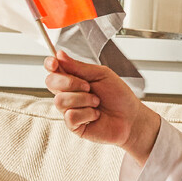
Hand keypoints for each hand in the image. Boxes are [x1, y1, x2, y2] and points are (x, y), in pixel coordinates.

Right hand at [44, 52, 160, 163]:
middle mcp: (68, 94)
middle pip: (51, 82)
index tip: (54, 63)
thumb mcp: (102, 75)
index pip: (53, 70)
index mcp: (74, 79)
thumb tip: (60, 55)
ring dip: (83, 99)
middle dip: (70, 82)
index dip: (50, 64)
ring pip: (60, 100)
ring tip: (97, 102)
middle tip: (89, 87)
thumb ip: (79, 67)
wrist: (131, 118)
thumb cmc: (119, 96)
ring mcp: (69, 109)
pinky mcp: (73, 125)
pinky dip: (87, 113)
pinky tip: (96, 115)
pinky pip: (70, 116)